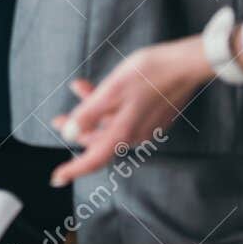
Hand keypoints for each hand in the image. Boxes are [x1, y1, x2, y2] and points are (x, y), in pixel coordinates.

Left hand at [49, 36, 212, 185]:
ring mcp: (146, 126)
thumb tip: (68, 135)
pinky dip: (108, 105)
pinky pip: (124, 117)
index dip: (74, 170)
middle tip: (57, 120)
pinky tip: (101, 88)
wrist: (185, 65)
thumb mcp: (112, 89)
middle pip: (99, 140)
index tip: (56, 178)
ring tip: (78, 86)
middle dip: (77, 130)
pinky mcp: (153, 116)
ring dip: (92, 110)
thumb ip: (89, 113)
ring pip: (111, 125)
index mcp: (124, 132)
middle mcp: (136, 135)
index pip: (94, 159)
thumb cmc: (148, 73)